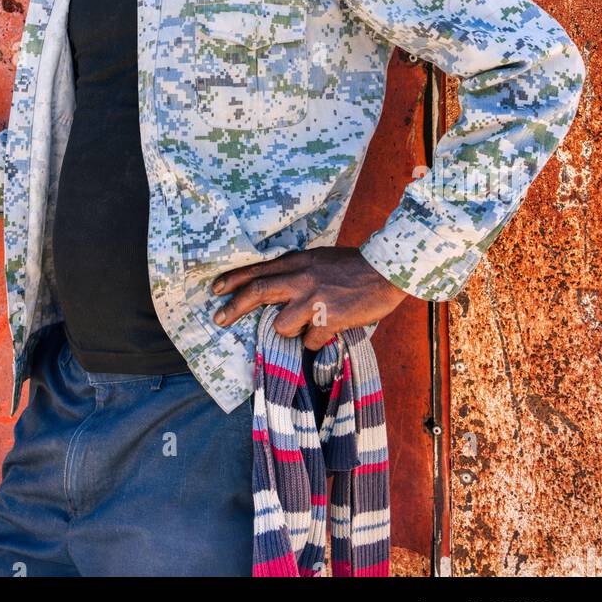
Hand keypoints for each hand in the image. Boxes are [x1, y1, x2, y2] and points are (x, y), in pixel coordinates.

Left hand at [210, 246, 408, 348]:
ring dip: (290, 331)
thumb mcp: (319, 259)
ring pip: (281, 325)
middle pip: (257, 292)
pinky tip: (330, 331)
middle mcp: (301, 278)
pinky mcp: (328, 319)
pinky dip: (316, 341)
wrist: (386, 269)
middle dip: (233, 307)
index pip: (257, 270)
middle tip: (218, 319)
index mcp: (298, 262)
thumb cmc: (354, 266)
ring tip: (307, 325)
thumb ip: (298, 271)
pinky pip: (310, 341)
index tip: (215, 289)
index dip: (233, 280)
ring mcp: (313, 299)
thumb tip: (277, 286)